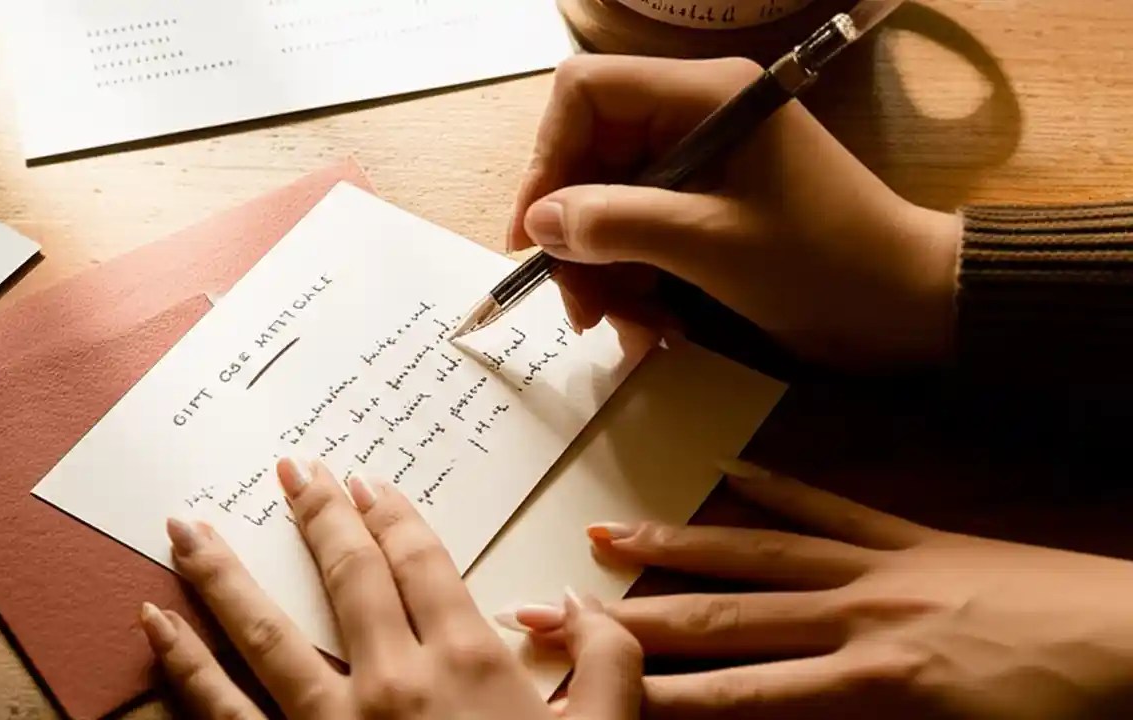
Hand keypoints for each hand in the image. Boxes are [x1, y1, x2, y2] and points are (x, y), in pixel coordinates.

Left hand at [138, 458, 642, 719]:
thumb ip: (606, 657)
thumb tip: (567, 597)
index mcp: (469, 662)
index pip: (421, 562)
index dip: (393, 515)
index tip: (366, 484)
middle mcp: (395, 679)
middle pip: (348, 576)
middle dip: (319, 516)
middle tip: (294, 470)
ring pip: (267, 630)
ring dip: (224, 572)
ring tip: (188, 525)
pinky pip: (222, 711)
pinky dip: (183, 664)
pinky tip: (156, 623)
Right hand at [507, 460, 1132, 718]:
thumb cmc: (1063, 714)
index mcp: (870, 685)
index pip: (737, 693)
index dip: (655, 691)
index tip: (588, 681)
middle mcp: (857, 619)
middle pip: (724, 619)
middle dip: (636, 618)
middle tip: (561, 600)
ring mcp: (883, 568)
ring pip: (761, 554)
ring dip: (683, 546)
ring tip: (614, 530)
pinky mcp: (917, 538)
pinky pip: (834, 508)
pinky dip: (780, 488)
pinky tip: (733, 471)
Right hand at [508, 55, 963, 370]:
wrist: (905, 307)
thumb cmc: (820, 261)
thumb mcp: (709, 244)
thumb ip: (617, 224)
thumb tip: (539, 223)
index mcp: (701, 96)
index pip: (585, 93)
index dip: (547, 158)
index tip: (534, 235)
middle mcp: (694, 118)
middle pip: (591, 157)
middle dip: (578, 236)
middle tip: (579, 308)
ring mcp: (701, 166)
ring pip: (611, 206)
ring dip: (606, 273)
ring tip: (625, 330)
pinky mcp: (708, 210)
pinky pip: (643, 236)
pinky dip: (637, 283)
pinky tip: (652, 330)